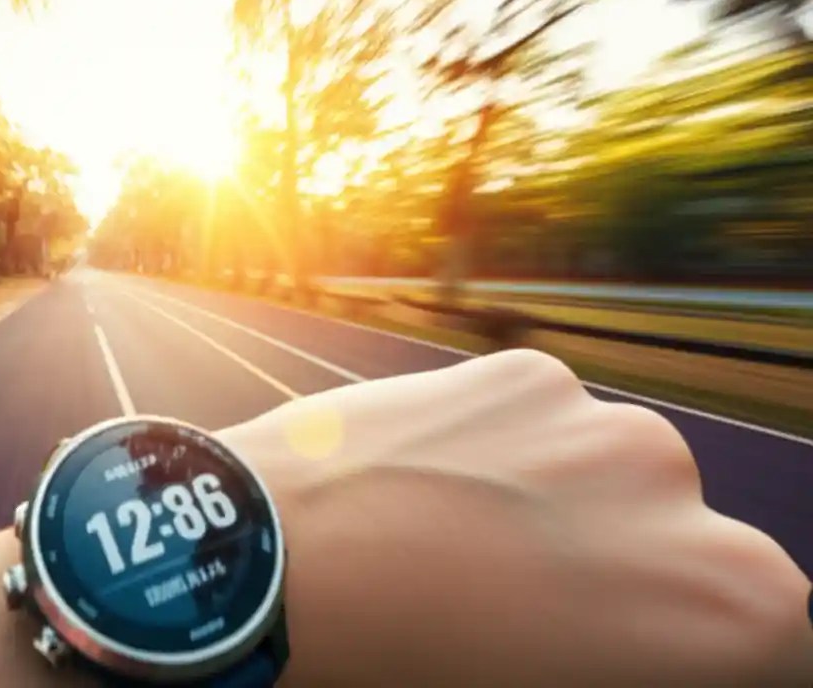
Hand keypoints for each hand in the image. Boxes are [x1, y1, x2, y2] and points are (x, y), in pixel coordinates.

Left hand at [221, 349, 812, 686]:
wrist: (267, 572)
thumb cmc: (401, 675)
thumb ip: (634, 664)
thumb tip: (630, 643)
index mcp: (728, 605)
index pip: (769, 633)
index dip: (695, 651)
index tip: (635, 654)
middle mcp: (685, 493)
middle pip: (694, 549)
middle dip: (637, 584)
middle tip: (540, 614)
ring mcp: (605, 418)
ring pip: (619, 480)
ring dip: (575, 513)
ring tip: (471, 549)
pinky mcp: (528, 371)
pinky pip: (550, 426)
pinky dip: (517, 457)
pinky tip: (438, 489)